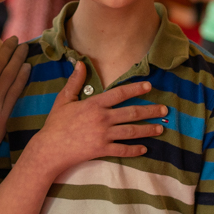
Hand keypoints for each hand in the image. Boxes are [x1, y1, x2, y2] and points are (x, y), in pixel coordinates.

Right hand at [25, 62, 165, 177]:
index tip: (149, 87)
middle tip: (164, 110)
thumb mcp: (64, 99)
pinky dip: (134, 150)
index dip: (135, 89)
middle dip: (150, 111)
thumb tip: (79, 63)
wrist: (49, 148)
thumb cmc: (56, 124)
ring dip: (148, 130)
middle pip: (131, 113)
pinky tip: (144, 149)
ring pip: (131, 131)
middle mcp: (102, 118)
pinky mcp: (102, 150)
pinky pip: (122, 150)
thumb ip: (75, 82)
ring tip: (160, 128)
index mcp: (94, 104)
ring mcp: (103, 135)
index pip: (119, 94)